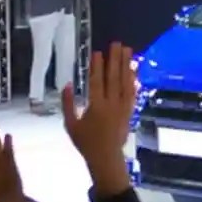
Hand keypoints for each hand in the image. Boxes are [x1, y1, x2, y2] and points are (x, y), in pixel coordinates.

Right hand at [63, 42, 136, 193]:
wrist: (106, 157)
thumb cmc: (86, 142)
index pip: (97, 82)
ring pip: (125, 82)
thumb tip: (67, 84)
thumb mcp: (70, 124)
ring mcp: (122, 107)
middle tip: (117, 43)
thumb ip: (67, 103)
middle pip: (114, 78)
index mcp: (96, 106)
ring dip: (126, 65)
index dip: (97, 66)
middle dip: (115, 59)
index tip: (98, 52)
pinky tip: (133, 69)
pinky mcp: (129, 111)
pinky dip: (133, 80)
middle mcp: (111, 104)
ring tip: (128, 50)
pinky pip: (132, 93)